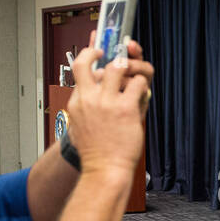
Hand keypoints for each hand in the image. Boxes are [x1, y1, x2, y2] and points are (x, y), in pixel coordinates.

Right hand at [66, 42, 153, 176]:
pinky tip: (141, 95)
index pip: (78, 69)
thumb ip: (85, 106)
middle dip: (100, 51)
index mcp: (77, 102)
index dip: (88, 55)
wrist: (104, 171)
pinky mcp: (125, 108)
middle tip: (112, 52)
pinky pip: (137, 84)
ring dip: (128, 68)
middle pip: (88, 60)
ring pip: (117, 66)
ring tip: (133, 77)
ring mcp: (106, 103)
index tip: (95, 49)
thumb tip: (92, 91)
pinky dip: (142, 86)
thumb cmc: (96, 152)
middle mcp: (89, 99)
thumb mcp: (80, 126)